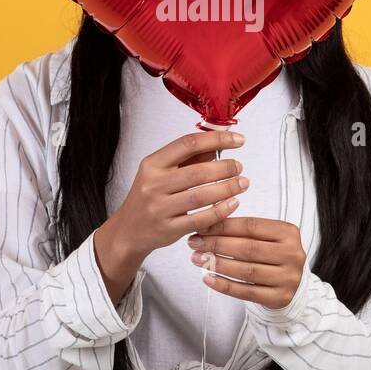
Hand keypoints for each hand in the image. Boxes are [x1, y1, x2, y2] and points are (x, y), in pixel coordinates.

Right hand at [94, 130, 248, 304]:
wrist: (128, 230)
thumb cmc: (149, 197)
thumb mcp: (161, 172)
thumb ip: (189, 158)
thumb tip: (218, 144)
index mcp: (152, 164)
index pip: (188, 144)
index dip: (216, 139)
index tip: (237, 139)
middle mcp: (153, 184)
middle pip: (197, 172)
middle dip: (225, 167)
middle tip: (239, 167)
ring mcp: (160, 208)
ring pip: (201, 196)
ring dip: (227, 188)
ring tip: (242, 183)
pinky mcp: (168, 229)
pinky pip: (200, 219)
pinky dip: (220, 211)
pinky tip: (233, 204)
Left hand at [188, 217, 306, 309]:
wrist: (292, 283)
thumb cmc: (271, 254)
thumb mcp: (264, 237)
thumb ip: (241, 230)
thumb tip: (206, 223)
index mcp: (288, 232)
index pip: (251, 226)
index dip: (224, 226)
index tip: (201, 227)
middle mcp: (292, 254)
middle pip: (248, 248)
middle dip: (217, 244)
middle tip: (195, 243)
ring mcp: (288, 278)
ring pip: (247, 271)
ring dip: (218, 264)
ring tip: (197, 259)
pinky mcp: (280, 298)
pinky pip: (247, 292)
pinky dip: (225, 285)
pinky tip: (208, 278)